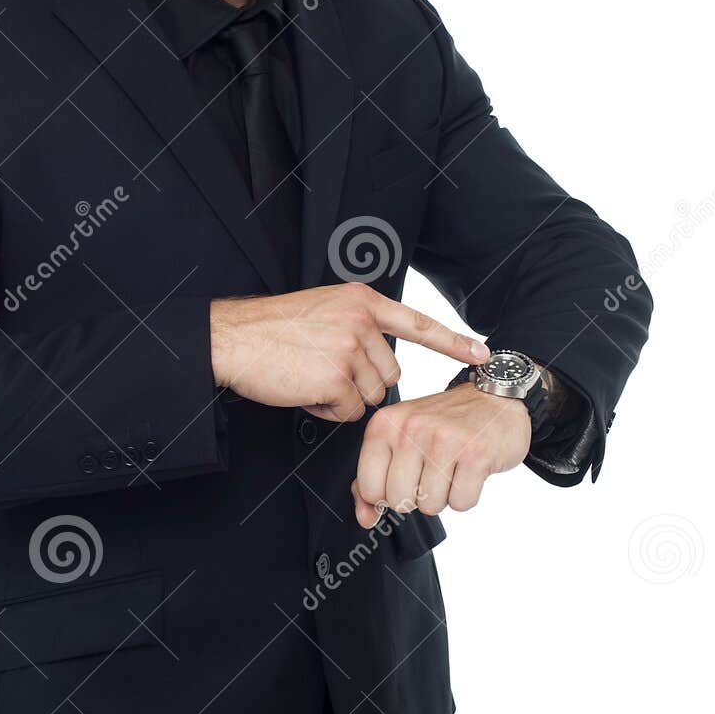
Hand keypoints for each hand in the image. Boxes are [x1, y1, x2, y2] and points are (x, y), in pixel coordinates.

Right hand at [210, 283, 489, 420]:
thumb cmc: (270, 330)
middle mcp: (361, 321)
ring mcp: (350, 348)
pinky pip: (347, 412)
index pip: (417, 322)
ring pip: (370, 395)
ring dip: (341, 398)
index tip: (482, 352)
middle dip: (361, 383)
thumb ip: (355, 326)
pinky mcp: (336, 377)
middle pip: (389, 374)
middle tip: (321, 370)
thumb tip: (380, 361)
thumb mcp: (322, 311)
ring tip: (307, 376)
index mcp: (360, 301)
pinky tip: (302, 389)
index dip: (452, 341)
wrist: (232, 339)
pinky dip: (325, 410)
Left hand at [351, 381, 531, 526]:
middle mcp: (411, 428)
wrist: (495, 400)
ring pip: (430, 506)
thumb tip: (365, 519)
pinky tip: (469, 471)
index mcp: (384, 424)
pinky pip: (461, 503)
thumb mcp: (399, 441)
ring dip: (444, 496)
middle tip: (433, 470)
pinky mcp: (475, 454)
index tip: (405, 475)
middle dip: (417, 496)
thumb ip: (373, 480)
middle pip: (399, 501)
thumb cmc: (445, 423)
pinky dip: (467, 495)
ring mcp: (444, 440)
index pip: (369, 489)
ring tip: (452, 468)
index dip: (388, 493)